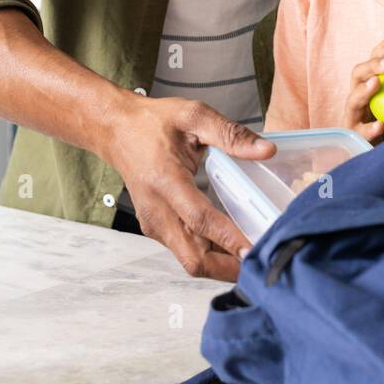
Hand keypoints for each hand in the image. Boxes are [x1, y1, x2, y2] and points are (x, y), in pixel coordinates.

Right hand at [101, 95, 276, 279]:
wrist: (117, 131)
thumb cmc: (153, 123)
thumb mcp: (194, 116)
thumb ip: (231, 134)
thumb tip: (266, 150)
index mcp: (165, 181)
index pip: (200, 220)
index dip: (229, 239)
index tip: (255, 252)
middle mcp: (156, 210)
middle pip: (193, 257)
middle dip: (228, 268)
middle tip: (263, 264)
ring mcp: (153, 224)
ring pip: (190, 260)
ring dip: (222, 265)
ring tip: (254, 259)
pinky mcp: (155, 229)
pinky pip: (185, 251)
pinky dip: (210, 256)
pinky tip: (232, 247)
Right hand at [342, 34, 383, 142]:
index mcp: (373, 84)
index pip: (377, 60)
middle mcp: (359, 97)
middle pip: (358, 73)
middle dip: (372, 64)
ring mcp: (353, 117)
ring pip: (352, 100)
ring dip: (363, 90)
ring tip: (376, 83)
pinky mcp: (352, 138)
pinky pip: (359, 131)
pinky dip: (369, 128)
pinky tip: (380, 125)